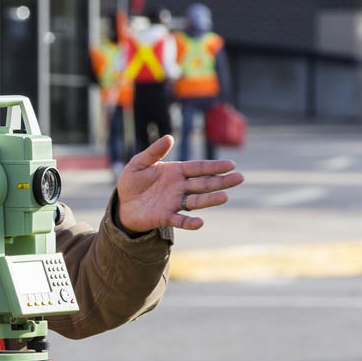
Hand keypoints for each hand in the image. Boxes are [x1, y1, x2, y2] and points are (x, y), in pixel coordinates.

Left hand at [115, 135, 244, 231]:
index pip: (198, 168)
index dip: (214, 166)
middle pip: (203, 183)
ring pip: (196, 200)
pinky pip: (179, 220)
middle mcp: (179, 187)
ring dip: (209, 200)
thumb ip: (153, 152)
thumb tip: (169, 137)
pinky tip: (200, 222)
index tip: (231, 165)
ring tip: (224, 197)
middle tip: (240, 178)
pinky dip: (189, 222)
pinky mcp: (165, 217)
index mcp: (176, 172)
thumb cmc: (132, 181)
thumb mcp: (138, 163)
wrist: (122, 203)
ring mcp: (174, 202)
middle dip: (221, 181)